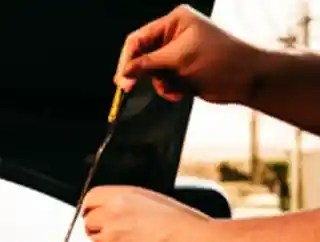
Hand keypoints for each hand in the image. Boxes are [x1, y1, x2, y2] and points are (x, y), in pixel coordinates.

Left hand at [82, 186, 213, 241]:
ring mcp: (110, 234)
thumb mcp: (158, 203)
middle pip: (89, 221)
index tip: (98, 216)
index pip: (90, 199)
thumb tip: (125, 213)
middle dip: (100, 229)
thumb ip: (133, 206)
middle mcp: (113, 212)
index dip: (94, 210)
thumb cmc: (190, 226)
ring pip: (95, 241)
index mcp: (125, 195)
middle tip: (118, 236)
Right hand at [116, 4, 263, 103]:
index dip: (127, 59)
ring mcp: (178, 53)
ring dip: (160, 83)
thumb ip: (148, 64)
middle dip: (145, 73)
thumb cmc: (219, 60)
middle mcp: (174, 34)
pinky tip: (181, 92)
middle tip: (129, 89)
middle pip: (142, 55)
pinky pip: (163, 81)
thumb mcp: (179, 59)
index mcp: (175, 21)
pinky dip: (168, 89)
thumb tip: (124, 73)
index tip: (122, 79)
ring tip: (174, 89)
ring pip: (151, 72)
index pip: (138, 39)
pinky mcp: (182, 69)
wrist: (247, 78)